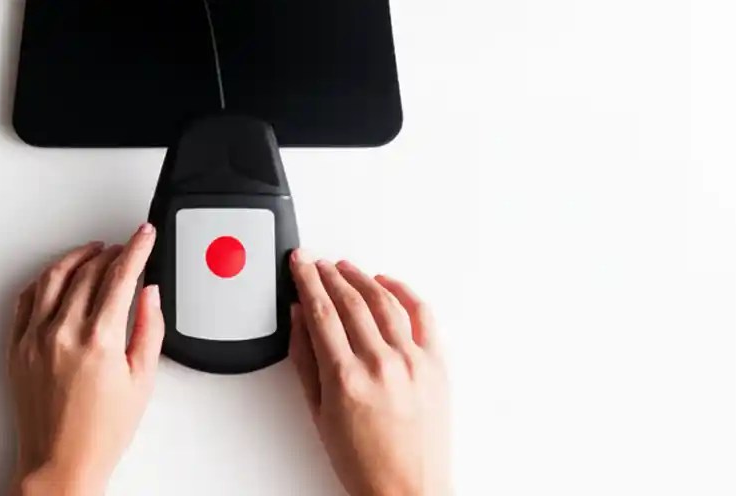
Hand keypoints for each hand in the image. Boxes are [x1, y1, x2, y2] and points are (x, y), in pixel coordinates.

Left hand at [7, 224, 163, 495]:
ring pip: (54, 277)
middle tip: (125, 247)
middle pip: (88, 271)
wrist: (60, 463)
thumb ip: (149, 330)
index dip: (136, 249)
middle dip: (111, 252)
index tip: (144, 235)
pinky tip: (57, 276)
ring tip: (92, 251)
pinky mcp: (17, 348)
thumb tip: (149, 293)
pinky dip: (45, 280)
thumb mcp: (142, 382)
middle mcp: (63, 334)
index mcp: (99, 341)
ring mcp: (35, 339)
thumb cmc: (101, 433)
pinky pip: (26, 299)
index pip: (120, 276)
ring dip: (76, 257)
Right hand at [289, 252, 451, 495]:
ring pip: (384, 300)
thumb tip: (298, 318)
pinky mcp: (437, 364)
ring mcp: (413, 362)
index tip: (299, 263)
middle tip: (316, 262)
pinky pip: (422, 314)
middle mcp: (381, 365)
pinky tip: (386, 283)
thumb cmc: (363, 462)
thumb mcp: (318, 413)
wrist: (407, 489)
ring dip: (360, 277)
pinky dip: (403, 291)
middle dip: (328, 274)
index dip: (306, 280)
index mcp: (346, 379)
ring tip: (345, 268)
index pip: (321, 312)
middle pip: (350, 300)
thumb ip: (305, 360)